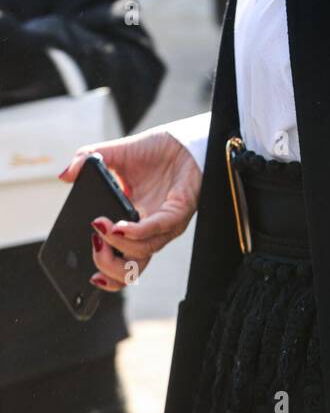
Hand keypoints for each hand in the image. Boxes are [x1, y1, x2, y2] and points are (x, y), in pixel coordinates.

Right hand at [58, 129, 201, 292]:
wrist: (181, 137)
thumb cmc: (153, 152)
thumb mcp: (113, 155)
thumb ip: (86, 160)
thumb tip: (65, 176)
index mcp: (131, 224)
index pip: (120, 263)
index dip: (105, 274)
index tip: (88, 274)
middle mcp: (149, 231)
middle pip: (131, 270)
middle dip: (107, 266)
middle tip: (93, 245)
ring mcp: (165, 224)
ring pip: (143, 253)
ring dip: (117, 246)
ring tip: (100, 229)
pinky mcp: (180, 211)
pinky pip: (159, 229)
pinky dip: (137, 232)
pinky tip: (120, 227)